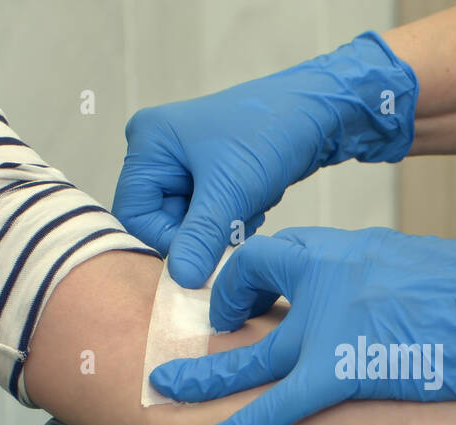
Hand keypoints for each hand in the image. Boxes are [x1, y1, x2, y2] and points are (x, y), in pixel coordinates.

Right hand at [112, 32, 415, 286]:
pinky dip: (232, 219)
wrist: (318, 113)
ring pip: (189, 223)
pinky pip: (209, 215)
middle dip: (201, 234)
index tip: (207, 254)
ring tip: (250, 207)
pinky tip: (255, 202)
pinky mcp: (209, 174)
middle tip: (237, 230)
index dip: (169, 242)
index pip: (136, 214)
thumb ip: (201, 237)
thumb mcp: (231, 190)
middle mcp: (158, 150)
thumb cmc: (271, 134)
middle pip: (162, 221)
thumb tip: (181, 280)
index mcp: (148, 143)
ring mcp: (184, 162)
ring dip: (220, 228)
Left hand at [150, 227, 455, 424]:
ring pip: (250, 348)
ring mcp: (334, 317)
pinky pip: (276, 403)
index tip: (253, 300)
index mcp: (352, 249)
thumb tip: (361, 307)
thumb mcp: (420, 268)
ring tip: (166, 387)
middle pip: (250, 285)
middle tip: (198, 335)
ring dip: (206, 372)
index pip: (280, 253)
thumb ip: (376, 281)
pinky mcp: (348, 365)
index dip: (255, 279)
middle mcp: (332, 272)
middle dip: (219, 313)